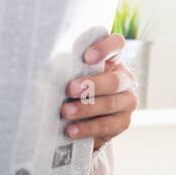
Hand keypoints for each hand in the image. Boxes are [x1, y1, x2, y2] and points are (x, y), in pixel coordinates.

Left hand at [61, 33, 137, 150]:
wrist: (87, 118)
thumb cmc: (77, 89)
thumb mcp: (76, 75)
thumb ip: (72, 69)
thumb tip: (47, 70)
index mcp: (113, 60)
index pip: (117, 44)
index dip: (105, 48)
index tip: (86, 57)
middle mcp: (125, 79)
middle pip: (114, 80)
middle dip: (91, 85)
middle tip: (70, 89)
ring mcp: (127, 101)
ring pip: (109, 104)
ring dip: (85, 108)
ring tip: (66, 112)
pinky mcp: (123, 122)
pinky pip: (107, 125)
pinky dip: (87, 128)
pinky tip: (71, 130)